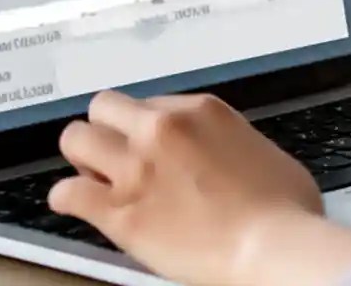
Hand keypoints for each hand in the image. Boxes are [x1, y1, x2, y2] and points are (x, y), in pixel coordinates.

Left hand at [48, 91, 350, 285]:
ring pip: (75, 140)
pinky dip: (66, 198)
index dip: (148, 127)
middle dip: (106, 130)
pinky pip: (66, 193)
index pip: (151, 103)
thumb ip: (230, 141)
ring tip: (93, 176)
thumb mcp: (262, 150)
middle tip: (115, 154)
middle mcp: (160, 130)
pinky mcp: (117, 210)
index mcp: (199, 110)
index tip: (153, 147)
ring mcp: (134, 169)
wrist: (273, 246)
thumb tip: (225, 154)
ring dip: (82, 158)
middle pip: (104, 107)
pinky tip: (74, 204)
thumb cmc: (284, 209)